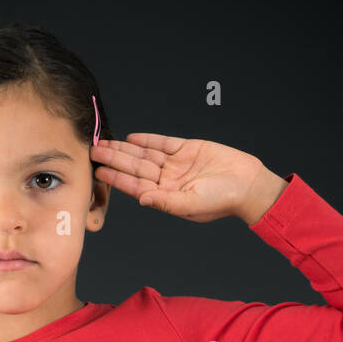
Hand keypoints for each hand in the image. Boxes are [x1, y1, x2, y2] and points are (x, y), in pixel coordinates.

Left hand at [90, 133, 277, 222]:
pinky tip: (132, 138)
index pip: (135, 186)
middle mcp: (168, 180)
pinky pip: (163, 143)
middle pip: (136, 168)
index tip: (100, 172)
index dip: (117, 178)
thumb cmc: (223, 200)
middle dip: (115, 160)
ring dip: (126, 149)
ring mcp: (177, 164)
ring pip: (145, 154)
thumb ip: (166, 202)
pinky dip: (148, 140)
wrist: (248, 184)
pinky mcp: (187, 149)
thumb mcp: (192, 204)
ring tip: (106, 143)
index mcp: (166, 196)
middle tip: (94, 152)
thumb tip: (143, 200)